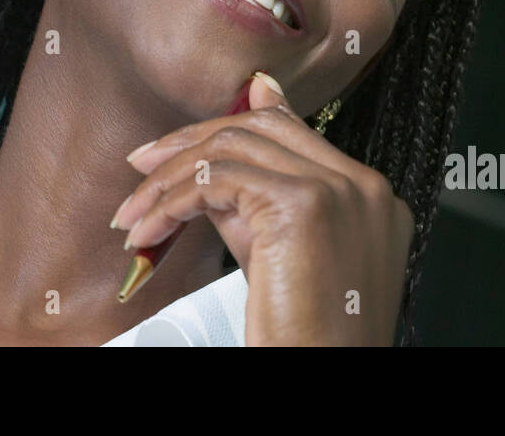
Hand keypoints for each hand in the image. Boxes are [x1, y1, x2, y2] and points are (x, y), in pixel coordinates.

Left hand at [115, 72, 415, 345]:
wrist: (323, 375)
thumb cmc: (303, 336)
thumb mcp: (276, 253)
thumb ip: (251, 201)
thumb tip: (209, 163)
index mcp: (367, 194)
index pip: (290, 130)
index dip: (227, 129)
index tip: (178, 144)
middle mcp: (361, 184)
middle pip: (262, 128)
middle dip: (192, 141)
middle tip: (144, 166)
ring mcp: (338, 188)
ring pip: (233, 148)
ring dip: (170, 178)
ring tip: (136, 213)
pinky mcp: (303, 204)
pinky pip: (216, 180)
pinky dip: (172, 202)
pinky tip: (150, 231)